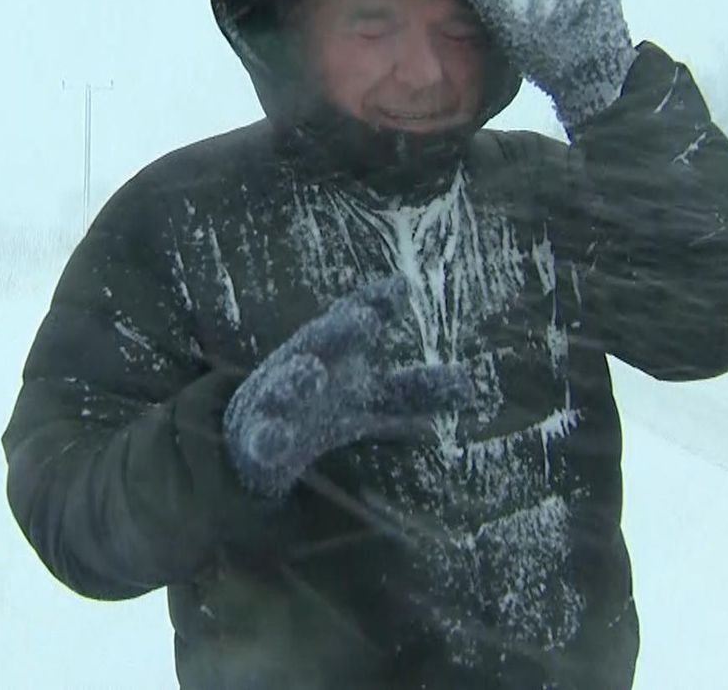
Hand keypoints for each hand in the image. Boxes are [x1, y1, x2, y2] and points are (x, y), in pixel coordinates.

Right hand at [222, 275, 472, 498]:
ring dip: (299, 377)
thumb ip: (417, 390)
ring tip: (311, 373)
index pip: (357, 318)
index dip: (376, 302)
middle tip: (368, 320)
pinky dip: (268, 438)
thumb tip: (473, 387)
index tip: (401, 288)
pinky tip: (275, 441)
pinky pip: (263, 437)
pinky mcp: (261, 437)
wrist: (255, 434)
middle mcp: (308, 365)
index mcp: (337, 353)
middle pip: (323, 341)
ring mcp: (280, 398)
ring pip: (287, 384)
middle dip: (342, 329)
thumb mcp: (373, 397)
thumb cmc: (324, 407)